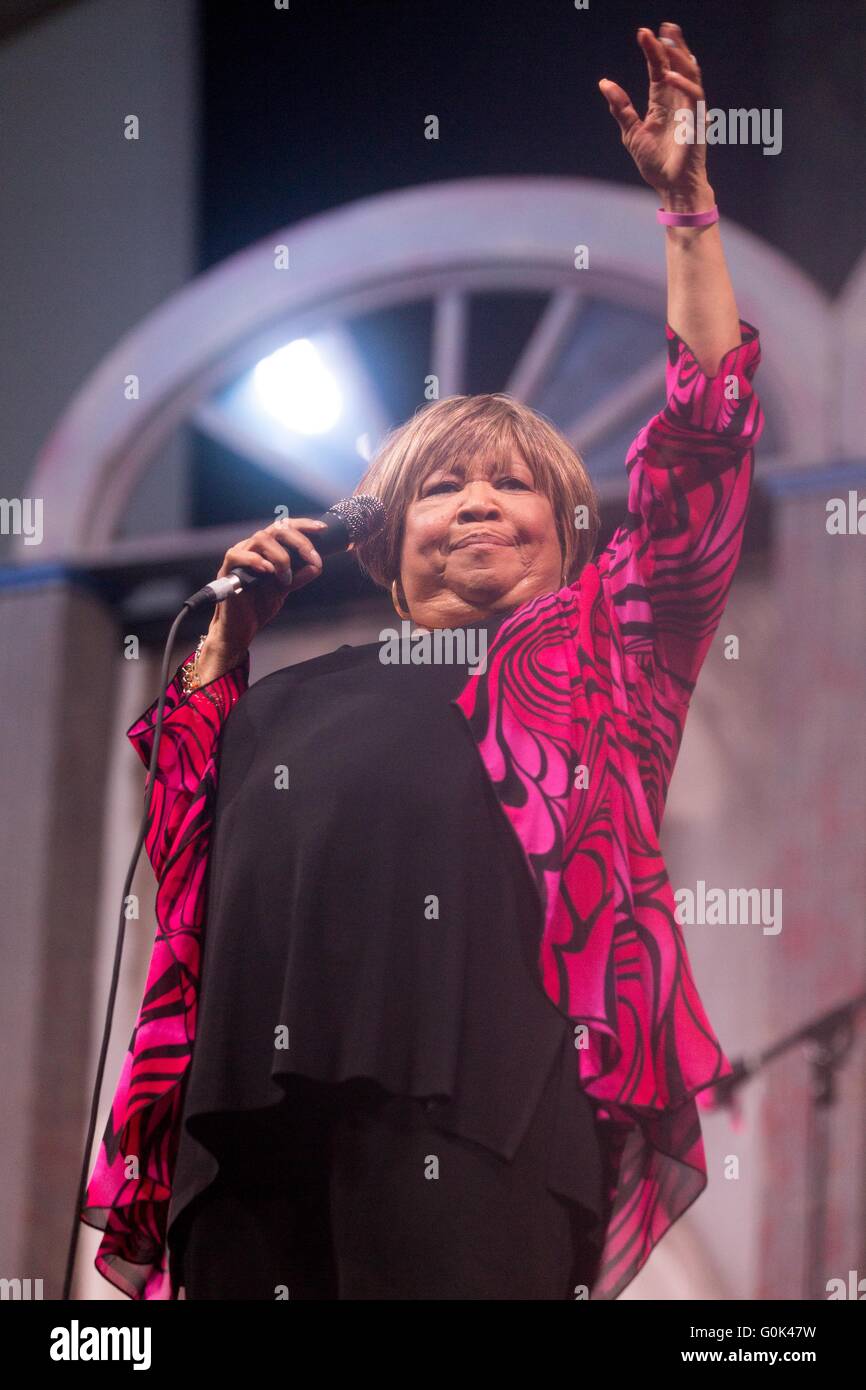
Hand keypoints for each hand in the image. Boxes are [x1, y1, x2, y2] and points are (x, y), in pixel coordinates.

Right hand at [199, 516, 326, 676]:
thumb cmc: (257, 606)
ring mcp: (239, 556)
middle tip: (312, 558)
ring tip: (285, 578)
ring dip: (280, 557)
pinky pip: (238, 555)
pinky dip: (256, 561)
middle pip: (276, 529)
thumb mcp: (284, 590)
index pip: (284, 528)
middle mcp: (252, 548)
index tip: (321, 529)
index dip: (303, 525)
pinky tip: (268, 572)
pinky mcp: (228, 569)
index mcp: (266, 550)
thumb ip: (299, 577)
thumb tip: (315, 566)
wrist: (240, 628)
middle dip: (299, 541)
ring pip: (261, 539)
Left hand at [599, 21, 709, 200]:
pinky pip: (693, 95)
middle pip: (675, 66)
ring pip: (689, 74)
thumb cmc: (656, 164)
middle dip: (669, 46)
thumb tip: (604, 83)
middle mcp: (677, 101)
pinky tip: (667, 75)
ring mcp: (689, 109)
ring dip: (679, 56)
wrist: (671, 187)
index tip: (643, 33)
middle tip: (662, 27)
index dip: (652, 52)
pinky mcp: (696, 120)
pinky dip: (682, 84)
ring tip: (667, 40)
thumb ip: (621, 108)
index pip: (658, 71)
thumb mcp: (632, 133)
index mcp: (662, 103)